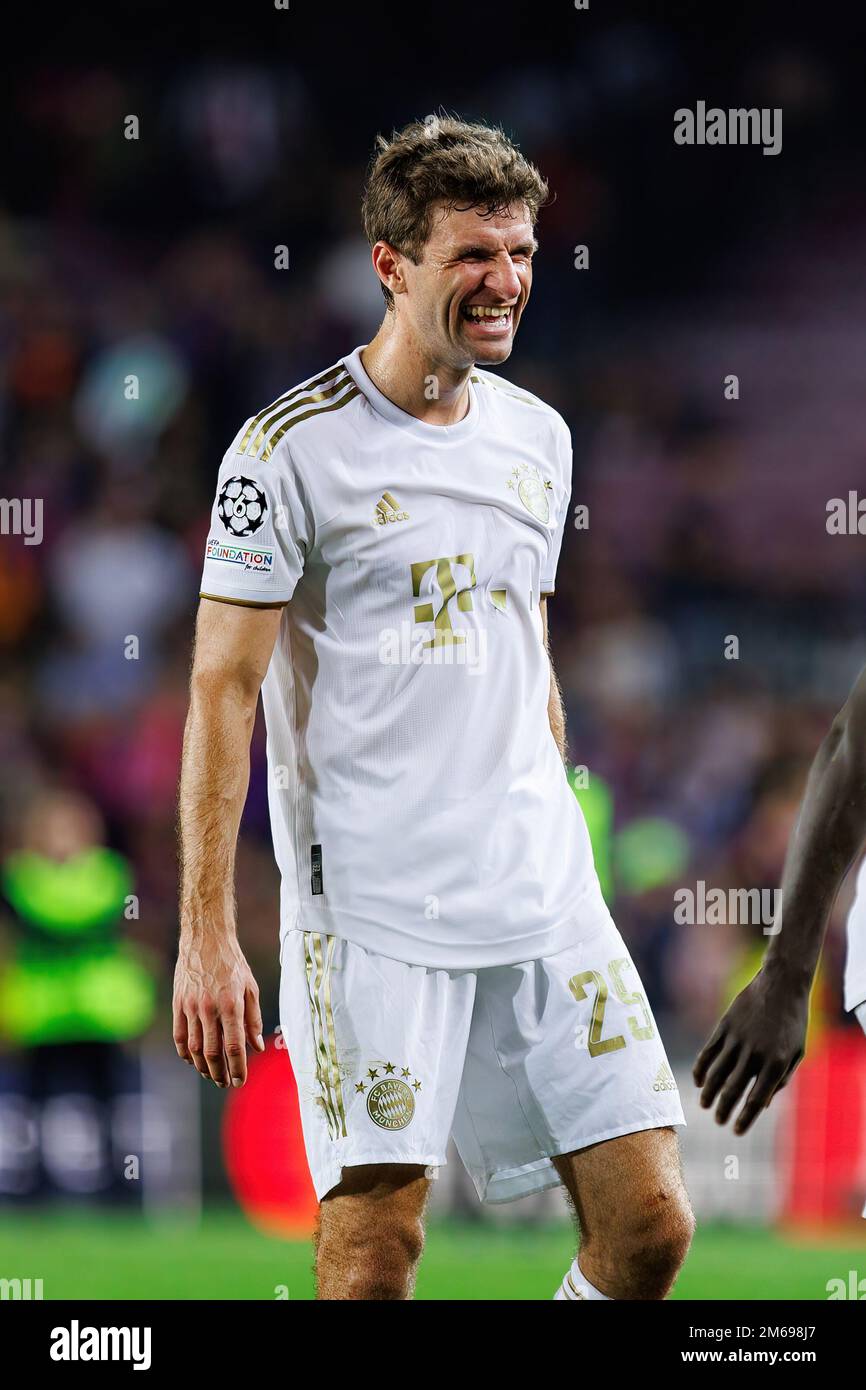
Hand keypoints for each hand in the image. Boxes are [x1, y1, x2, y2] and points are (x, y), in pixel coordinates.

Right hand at [173, 932, 264, 1087]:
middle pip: (212, 1053)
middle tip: (226, 1083)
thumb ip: (253, 1019)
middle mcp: (209, 1009)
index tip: (240, 1081)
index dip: (237, 1068)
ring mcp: (191, 1007)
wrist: (205, 939)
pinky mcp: (178, 1004)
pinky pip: (179, 1036)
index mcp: (231, 1005)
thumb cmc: (232, 963)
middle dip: (220, 1073)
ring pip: (194, 1049)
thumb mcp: (250, 988)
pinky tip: (192, 1060)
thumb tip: (258, 1047)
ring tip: (212, 1075)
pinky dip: (185, 1053)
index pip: (234, 1046)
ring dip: (203, 1067)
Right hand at [693, 969, 808, 1133]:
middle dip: (723, 1109)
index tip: (735, 1131)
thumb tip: (763, 1104)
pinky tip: (698, 1082)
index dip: (744, 1119)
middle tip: (718, 1121)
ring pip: (716, 1073)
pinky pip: (709, 1052)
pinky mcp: (725, 1026)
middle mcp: (755, 1054)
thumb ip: (781, 1079)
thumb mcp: (797, 1052)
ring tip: (705, 1106)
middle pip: (733, 1089)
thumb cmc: (793, 1021)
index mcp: (776, 1063)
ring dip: (709, 1093)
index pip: (756, 1100)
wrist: (782, 984)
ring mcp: (738, 1039)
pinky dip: (701, 1069)